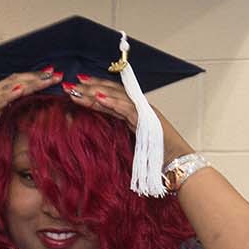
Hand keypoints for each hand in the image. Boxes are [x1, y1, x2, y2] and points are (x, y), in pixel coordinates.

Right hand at [0, 70, 59, 170]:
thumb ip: (6, 127)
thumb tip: (24, 128)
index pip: (16, 86)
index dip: (34, 81)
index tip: (52, 78)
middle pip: (16, 81)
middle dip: (37, 77)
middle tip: (57, 74)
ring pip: (9, 87)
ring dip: (30, 82)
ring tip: (47, 78)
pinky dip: (9, 95)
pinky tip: (21, 90)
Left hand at [62, 74, 190, 159]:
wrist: (178, 163)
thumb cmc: (158, 158)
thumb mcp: (133, 145)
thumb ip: (120, 135)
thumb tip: (101, 137)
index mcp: (135, 112)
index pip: (112, 95)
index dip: (94, 89)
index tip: (77, 86)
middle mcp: (139, 107)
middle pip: (112, 91)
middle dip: (90, 87)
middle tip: (70, 85)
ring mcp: (144, 111)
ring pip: (117, 97)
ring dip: (96, 92)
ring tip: (78, 90)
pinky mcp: (147, 120)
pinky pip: (127, 109)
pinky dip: (113, 102)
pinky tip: (98, 98)